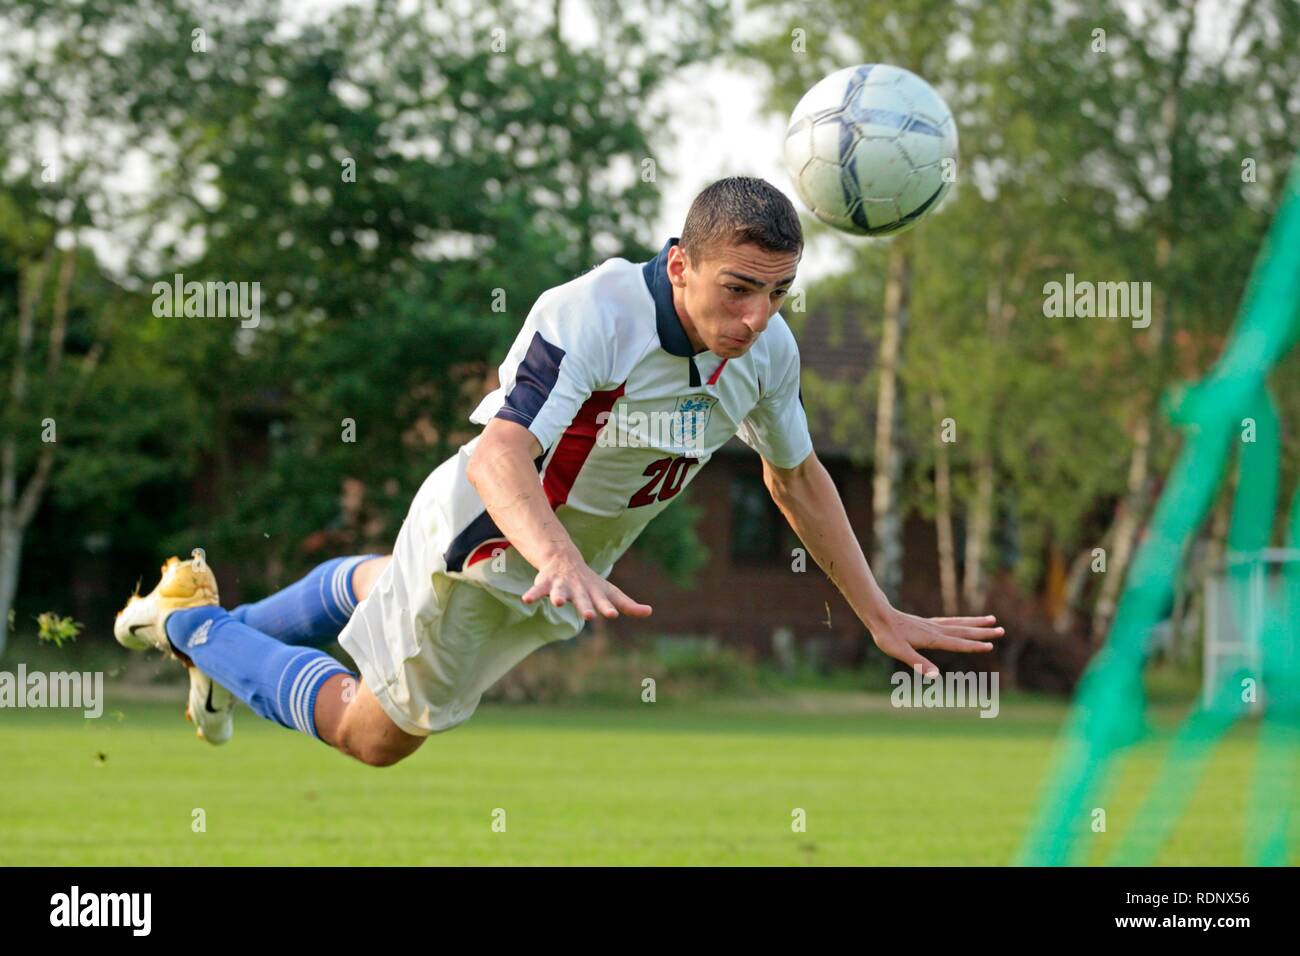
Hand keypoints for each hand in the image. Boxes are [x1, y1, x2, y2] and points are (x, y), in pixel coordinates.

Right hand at [523, 551, 652, 620]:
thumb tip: (649, 611)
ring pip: (560, 592)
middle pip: (583, 599)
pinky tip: (526, 599)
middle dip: (585, 606)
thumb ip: (628, 605)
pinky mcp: (546, 583)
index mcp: (595, 593)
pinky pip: (538, 590)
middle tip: (589, 616)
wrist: (565, 560)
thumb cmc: (591, 583)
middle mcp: (580, 589)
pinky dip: (533, 594)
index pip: (603, 602)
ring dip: (559, 596)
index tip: (612, 614)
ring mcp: (563, 585)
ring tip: (558, 602)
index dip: (607, 607)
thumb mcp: (610, 592)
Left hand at [868, 608, 1003, 676]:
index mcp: (932, 639)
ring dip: (976, 622)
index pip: (958, 643)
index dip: (974, 646)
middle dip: (983, 631)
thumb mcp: (900, 652)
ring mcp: (932, 625)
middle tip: (1002, 630)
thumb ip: (918, 664)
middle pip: (964, 631)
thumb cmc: (887, 635)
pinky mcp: (927, 623)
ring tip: (992, 619)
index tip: (991, 645)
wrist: (878, 615)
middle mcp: (935, 630)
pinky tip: (965, 621)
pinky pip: (950, 621)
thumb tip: (936, 676)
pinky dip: (962, 621)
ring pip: (959, 623)